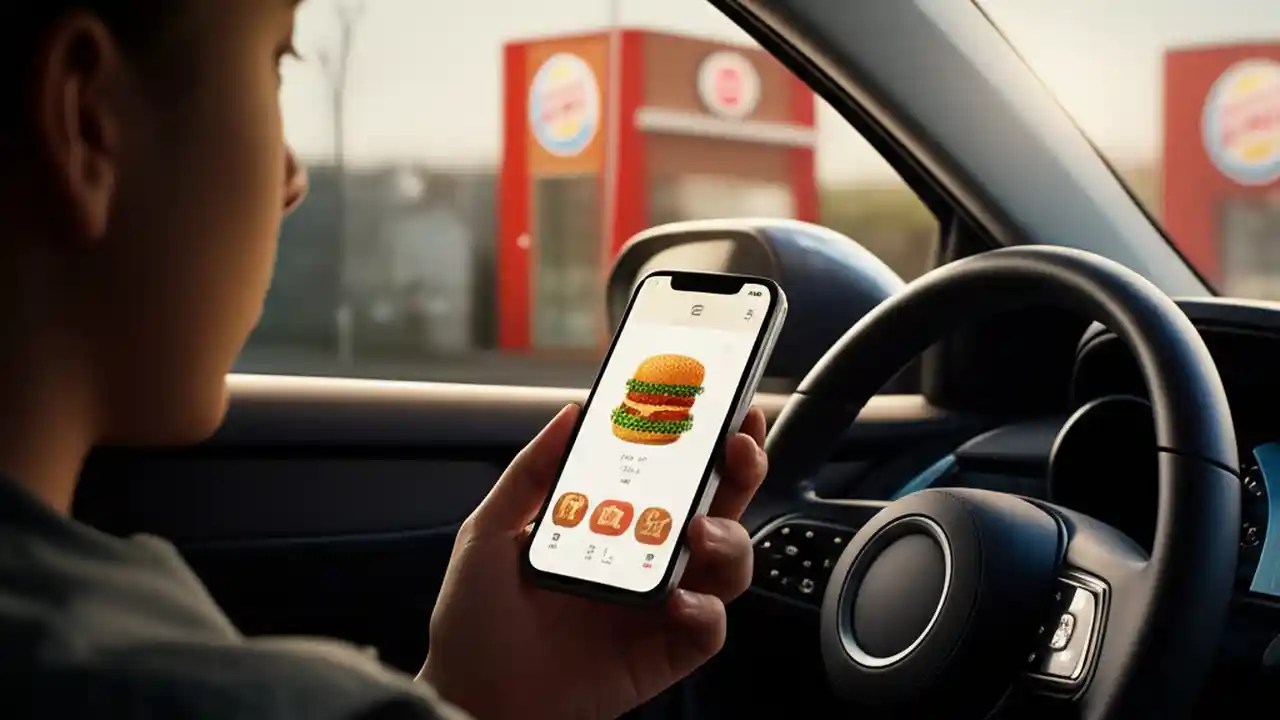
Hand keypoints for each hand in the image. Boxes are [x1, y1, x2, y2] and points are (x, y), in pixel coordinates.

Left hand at [420, 404, 768, 719]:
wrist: (472, 699)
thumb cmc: (475, 623)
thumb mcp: (489, 533)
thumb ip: (530, 472)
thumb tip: (571, 414)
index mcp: (613, 527)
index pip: (674, 476)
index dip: (706, 444)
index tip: (723, 409)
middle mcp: (645, 562)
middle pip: (717, 510)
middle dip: (741, 473)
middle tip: (735, 448)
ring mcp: (658, 608)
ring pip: (728, 565)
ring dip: (729, 540)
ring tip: (699, 531)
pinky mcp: (664, 655)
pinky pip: (709, 629)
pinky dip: (707, 611)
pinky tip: (679, 601)